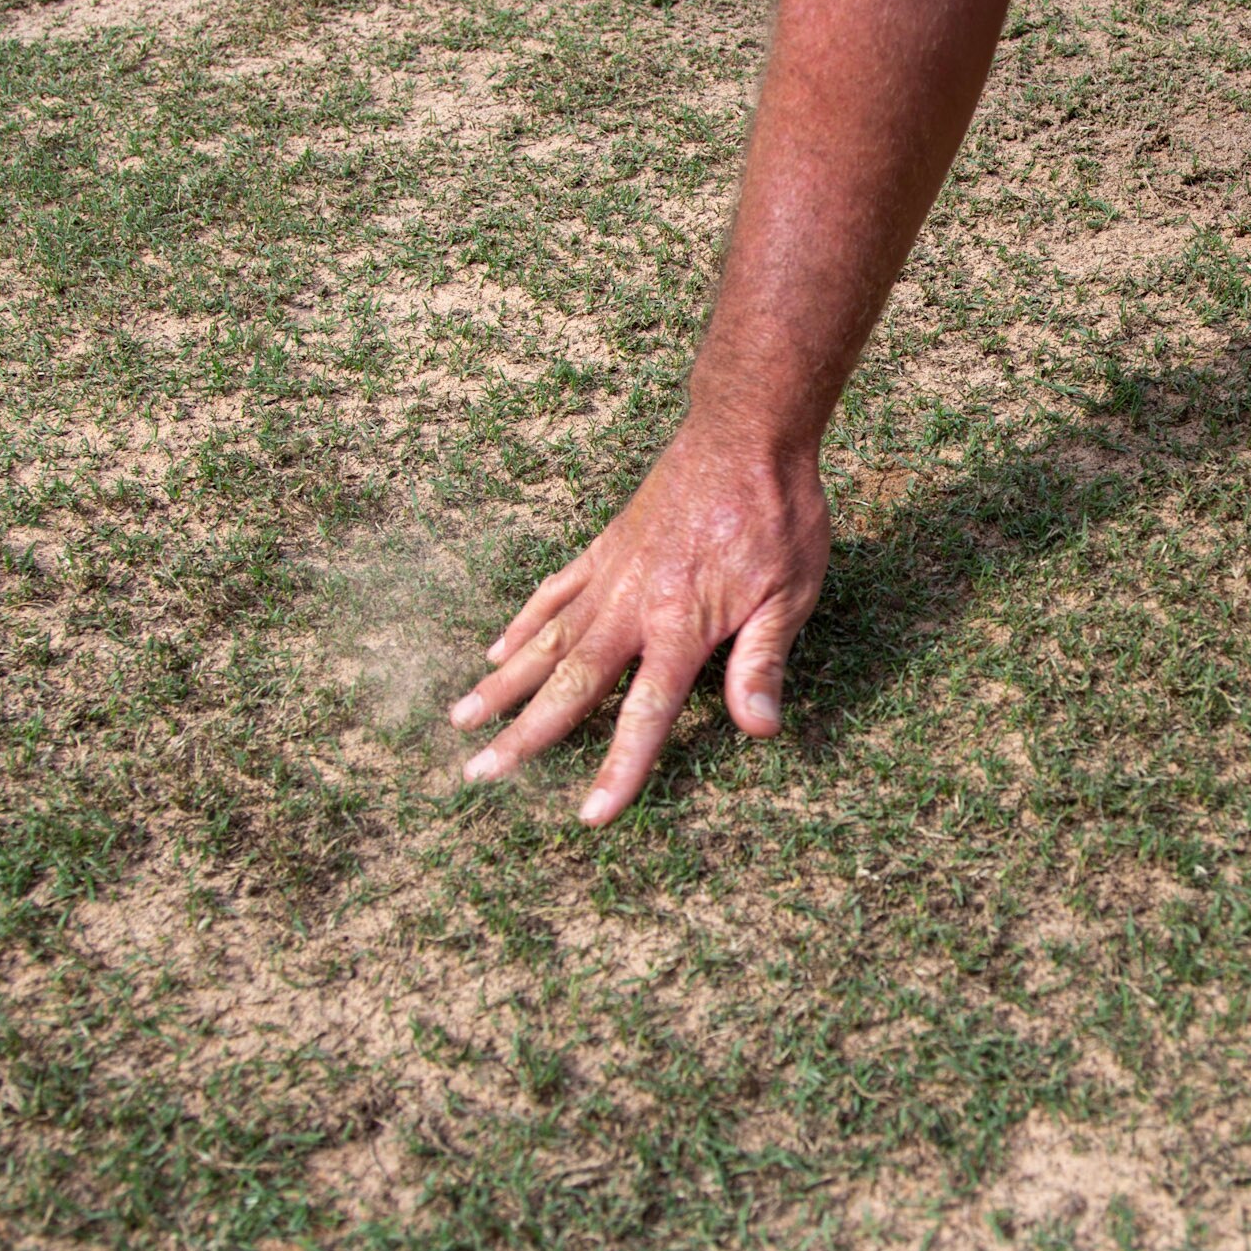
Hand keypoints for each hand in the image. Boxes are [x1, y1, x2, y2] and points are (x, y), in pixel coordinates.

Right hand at [449, 421, 830, 824]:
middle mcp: (633, 608)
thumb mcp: (791, 594)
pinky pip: (553, 592)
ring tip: (459, 721)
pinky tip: (497, 650)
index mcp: (681, 629)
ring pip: (545, 641)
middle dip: (523, 737)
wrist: (747, 434)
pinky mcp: (605, 548)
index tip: (588, 816)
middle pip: (568, 686)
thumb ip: (763, 662)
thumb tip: (760, 728)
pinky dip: (523, 624)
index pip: (643, 715)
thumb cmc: (778, 517)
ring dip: (501, 685)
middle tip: (475, 775)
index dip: (618, 770)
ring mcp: (611, 576)